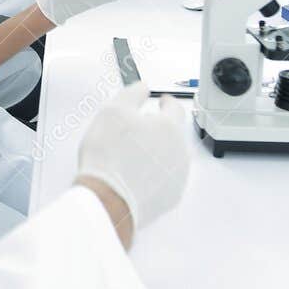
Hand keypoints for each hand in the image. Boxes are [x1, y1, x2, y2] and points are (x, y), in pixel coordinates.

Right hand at [75, 82, 189, 232]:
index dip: (166, 102)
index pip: (175, 108)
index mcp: (170, 128)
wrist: (107, 200)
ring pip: (170, 157)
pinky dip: (154, 174)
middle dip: (156, 130)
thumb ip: (132, 93)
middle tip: (135, 133)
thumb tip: (143, 87)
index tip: (162, 101)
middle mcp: (180, 152)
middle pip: (172, 134)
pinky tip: (134, 175)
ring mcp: (178, 177)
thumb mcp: (113, 111)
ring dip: (155, 153)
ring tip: (130, 157)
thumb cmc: (109, 157)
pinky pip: (165, 179)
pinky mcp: (170, 197)